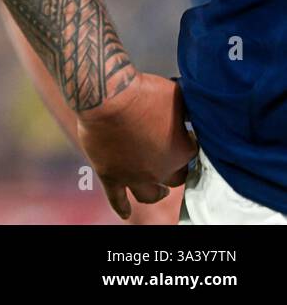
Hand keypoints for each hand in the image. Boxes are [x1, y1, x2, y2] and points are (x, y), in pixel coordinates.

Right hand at [77, 72, 195, 219]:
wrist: (106, 95)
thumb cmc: (143, 91)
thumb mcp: (176, 94)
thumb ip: (188, 109)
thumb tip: (197, 110)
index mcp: (182, 151)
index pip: (191, 154)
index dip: (186, 143)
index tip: (182, 134)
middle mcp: (162, 170)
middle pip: (174, 178)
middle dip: (174, 170)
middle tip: (168, 161)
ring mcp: (135, 176)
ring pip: (150, 195)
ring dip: (155, 193)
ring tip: (157, 191)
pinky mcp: (111, 175)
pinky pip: (117, 198)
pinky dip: (121, 207)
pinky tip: (125, 213)